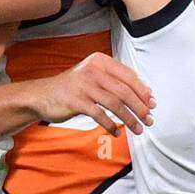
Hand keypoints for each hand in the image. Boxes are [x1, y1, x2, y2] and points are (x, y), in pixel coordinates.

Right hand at [28, 52, 154, 135]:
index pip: (129, 76)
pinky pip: (100, 115)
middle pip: (124, 91)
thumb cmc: (73, 87)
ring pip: (115, 104)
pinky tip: (116, 132)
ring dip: (129, 119)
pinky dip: (110, 125)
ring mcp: (84, 85)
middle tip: (149, 119)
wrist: (42, 95)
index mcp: (101, 61)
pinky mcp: (76, 101)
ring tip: (138, 129)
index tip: (152, 104)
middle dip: (140, 107)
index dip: (143, 91)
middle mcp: (93, 70)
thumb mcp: (94, 76)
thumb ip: (116, 81)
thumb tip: (145, 95)